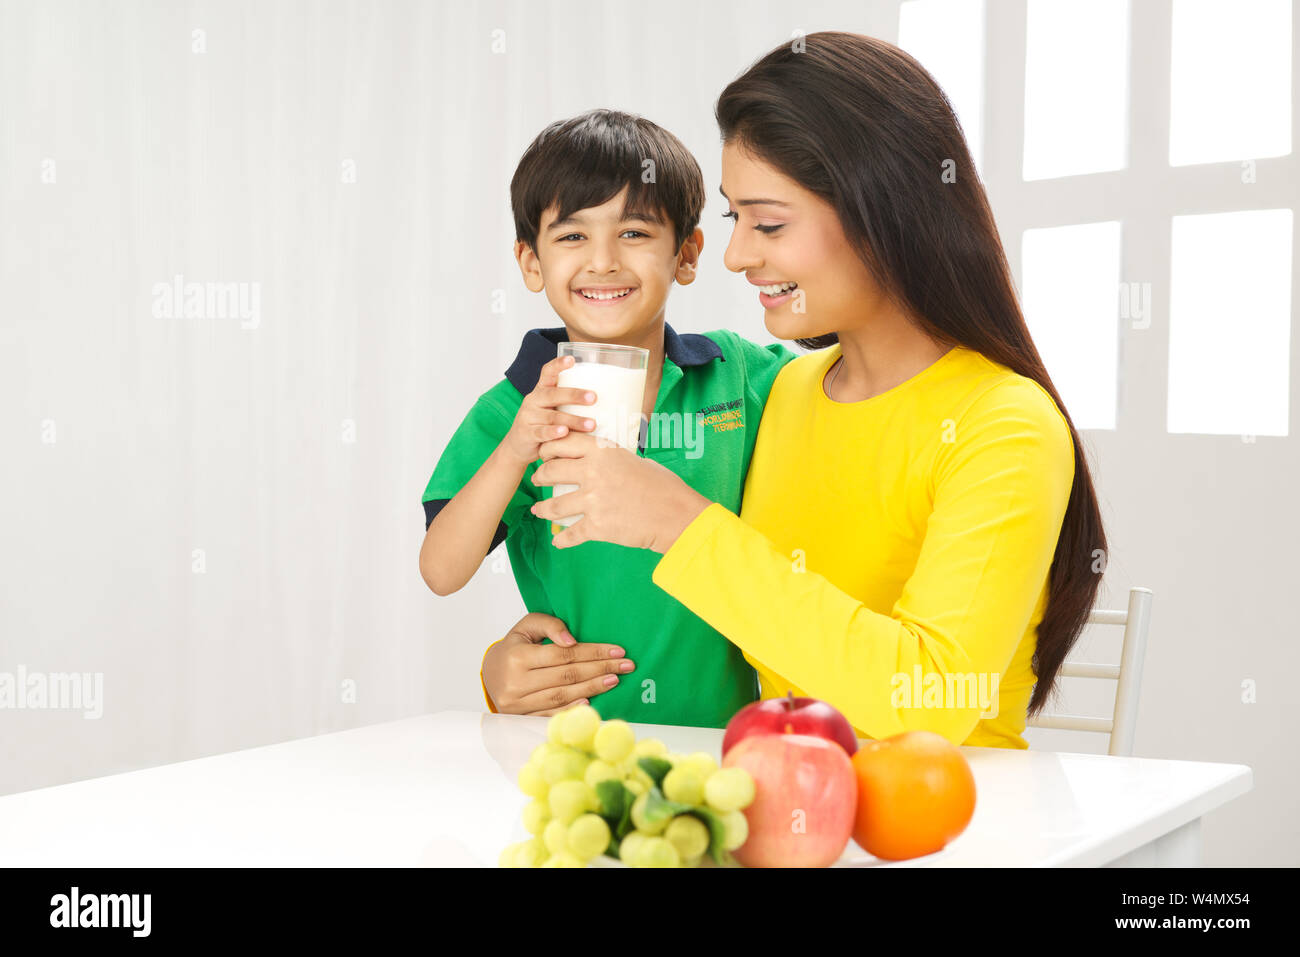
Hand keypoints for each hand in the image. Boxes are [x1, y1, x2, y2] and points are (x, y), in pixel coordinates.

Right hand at [481, 612, 635, 715]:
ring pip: (562, 696)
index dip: (592, 652)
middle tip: (626, 666)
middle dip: (600, 669)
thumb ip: (549, 626)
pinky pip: (551, 714)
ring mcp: (518, 703)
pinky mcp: (521, 717)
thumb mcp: (526, 627)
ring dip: (592, 688)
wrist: (490, 674)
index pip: (563, 654)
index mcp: (517, 656)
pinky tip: (591, 701)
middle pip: (566, 675)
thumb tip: (572, 641)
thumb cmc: (514, 647)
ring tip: (614, 680)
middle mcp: (516, 682)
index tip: (618, 651)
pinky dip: (572, 708)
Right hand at [500, 355, 596, 465]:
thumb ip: (571, 403)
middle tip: (593, 397)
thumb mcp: (553, 408)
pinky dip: (553, 432)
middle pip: (553, 394)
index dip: (558, 365)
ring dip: (573, 420)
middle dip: (574, 395)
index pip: (547, 372)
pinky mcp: (526, 433)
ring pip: (552, 416)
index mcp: (542, 390)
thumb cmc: (544, 423)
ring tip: (591, 424)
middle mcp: (533, 400)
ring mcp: (528, 417)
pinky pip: (541, 432)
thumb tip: (609, 401)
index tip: (572, 359)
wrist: (518, 445)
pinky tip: (564, 433)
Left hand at [528, 431, 712, 551]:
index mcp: (603, 452)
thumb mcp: (636, 460)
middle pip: (551, 471)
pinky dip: (562, 539)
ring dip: (543, 509)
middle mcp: (593, 473)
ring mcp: (592, 501)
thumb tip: (602, 461)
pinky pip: (570, 535)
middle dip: (540, 476)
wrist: (675, 515)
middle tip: (538, 479)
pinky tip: (557, 541)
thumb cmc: (663, 486)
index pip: (563, 443)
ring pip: (554, 506)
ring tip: (539, 510)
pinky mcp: (596, 527)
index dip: (549, 448)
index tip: (545, 453)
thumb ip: (612, 460)